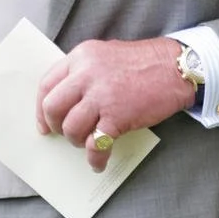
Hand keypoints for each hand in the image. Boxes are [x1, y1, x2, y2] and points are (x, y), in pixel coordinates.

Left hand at [36, 36, 195, 171]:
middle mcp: (86, 74)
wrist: (177, 68)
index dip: (41, 108)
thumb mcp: (105, 55)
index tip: (45, 123)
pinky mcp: (117, 116)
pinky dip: (95, 158)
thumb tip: (67, 101)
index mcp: (81, 57)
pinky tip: (99, 162)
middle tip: (65, 134)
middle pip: (53, 107)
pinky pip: (96, 144)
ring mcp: (101, 95)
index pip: (47, 84)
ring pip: (71, 127)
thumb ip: (84, 73)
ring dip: (77, 141)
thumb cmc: (144, 63)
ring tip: (89, 142)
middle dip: (55, 125)